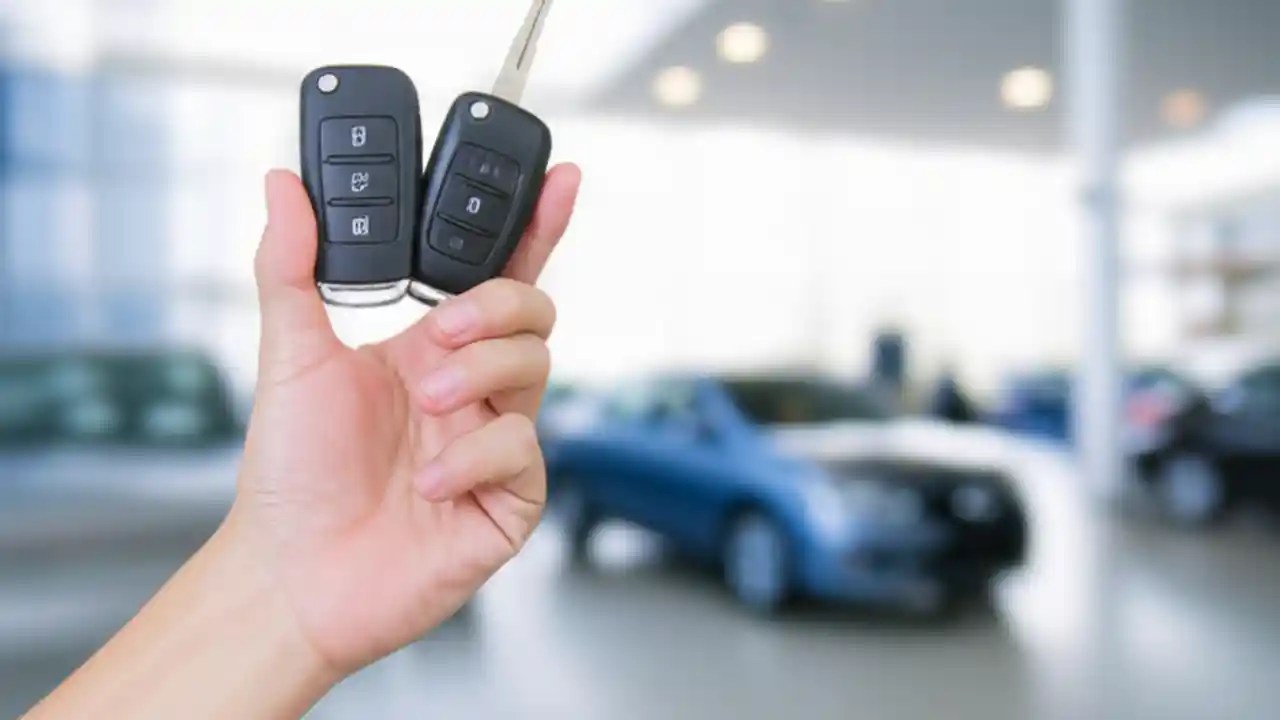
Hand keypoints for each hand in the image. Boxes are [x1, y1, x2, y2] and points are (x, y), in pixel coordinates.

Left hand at [234, 166, 580, 673]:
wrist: (293, 575)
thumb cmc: (291, 475)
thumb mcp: (289, 357)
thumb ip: (291, 266)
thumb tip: (284, 186)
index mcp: (428, 350)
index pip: (496, 275)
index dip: (536, 226)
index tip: (558, 179)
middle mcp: (469, 390)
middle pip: (533, 314)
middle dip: (495, 309)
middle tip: (438, 334)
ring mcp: (493, 441)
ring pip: (537, 369)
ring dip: (480, 372)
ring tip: (425, 403)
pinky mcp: (509, 498)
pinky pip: (525, 450)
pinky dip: (479, 454)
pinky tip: (432, 478)